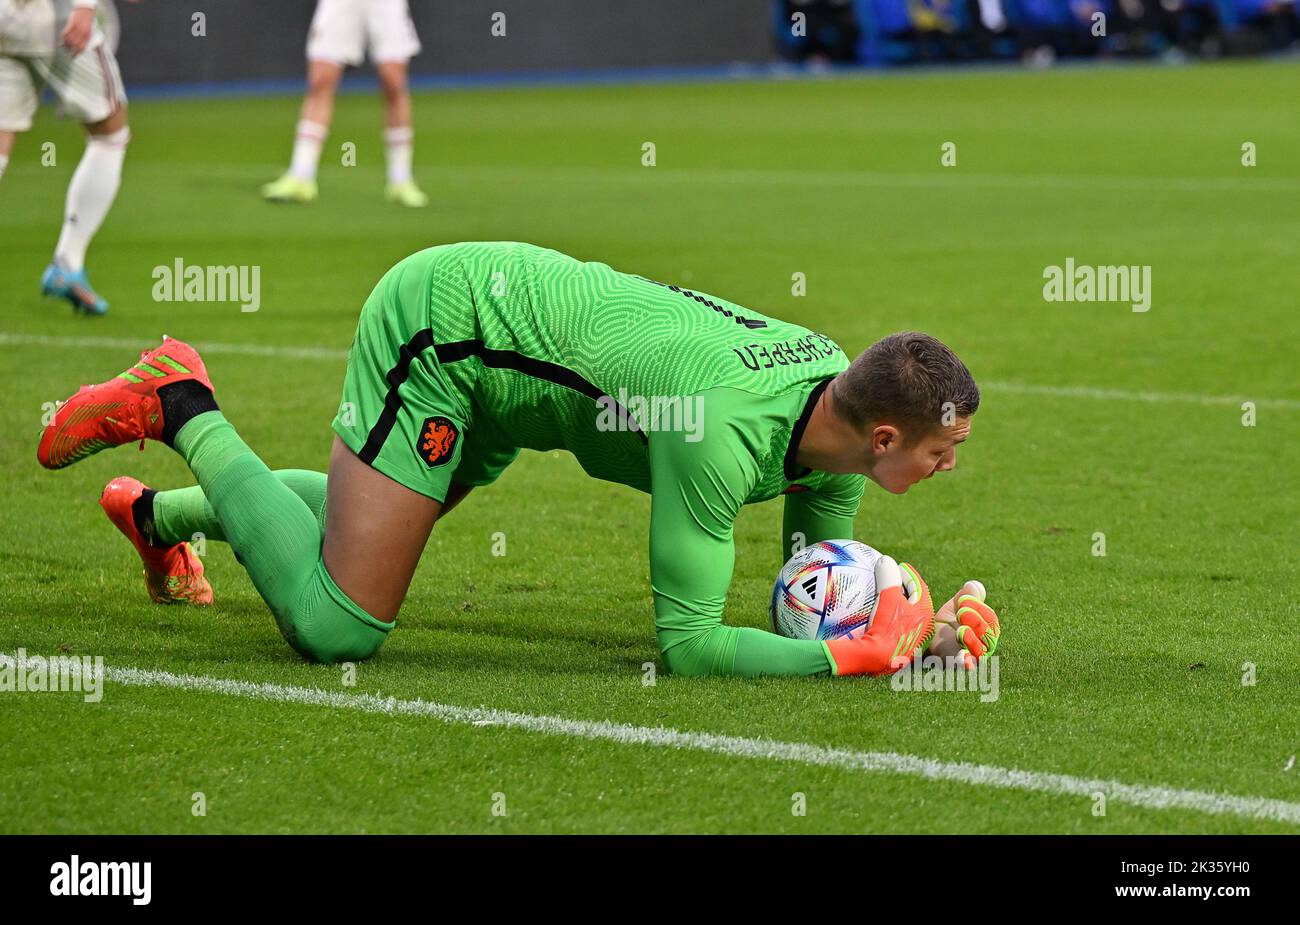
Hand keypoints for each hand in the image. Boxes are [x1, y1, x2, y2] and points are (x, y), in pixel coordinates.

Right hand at [62, 7, 95, 54]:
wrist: (86, 10)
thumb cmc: (88, 21)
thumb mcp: (89, 30)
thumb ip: (85, 38)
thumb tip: (81, 46)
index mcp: (88, 36)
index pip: (82, 47)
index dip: (78, 53)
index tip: (74, 56)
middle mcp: (83, 33)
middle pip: (75, 45)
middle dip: (71, 51)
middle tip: (68, 55)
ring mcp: (77, 29)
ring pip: (69, 39)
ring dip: (66, 44)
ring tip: (64, 47)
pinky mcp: (71, 24)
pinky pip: (66, 32)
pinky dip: (63, 37)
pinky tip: (62, 39)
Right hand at [825, 556, 934, 675]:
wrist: (877, 660)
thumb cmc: (886, 627)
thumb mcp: (887, 598)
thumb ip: (889, 578)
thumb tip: (886, 560)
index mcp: (925, 613)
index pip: (919, 587)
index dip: (909, 574)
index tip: (898, 565)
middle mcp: (923, 627)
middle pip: (914, 601)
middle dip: (903, 589)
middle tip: (891, 578)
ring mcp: (911, 638)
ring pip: (905, 615)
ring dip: (895, 604)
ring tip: (882, 596)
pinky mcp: (899, 648)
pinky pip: (895, 625)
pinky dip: (887, 616)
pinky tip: (872, 616)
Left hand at [929, 580, 999, 666]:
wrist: (929, 638)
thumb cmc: (948, 622)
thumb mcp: (955, 606)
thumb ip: (965, 596)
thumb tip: (972, 586)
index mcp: (988, 627)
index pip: (990, 617)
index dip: (978, 607)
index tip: (961, 600)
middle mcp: (985, 643)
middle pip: (988, 634)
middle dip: (975, 621)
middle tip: (961, 612)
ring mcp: (974, 656)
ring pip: (980, 650)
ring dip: (971, 639)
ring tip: (961, 630)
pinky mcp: (960, 665)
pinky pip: (967, 665)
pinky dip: (967, 664)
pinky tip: (965, 662)